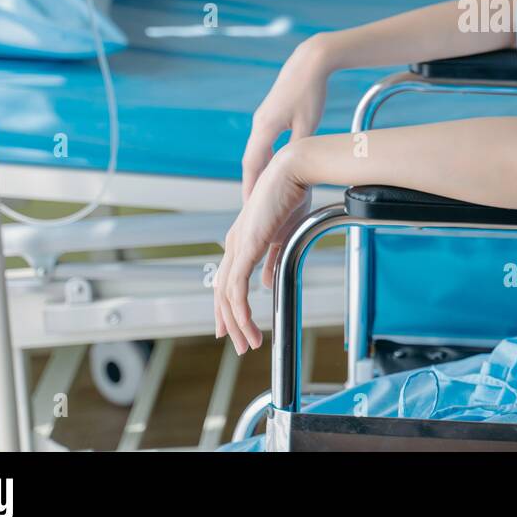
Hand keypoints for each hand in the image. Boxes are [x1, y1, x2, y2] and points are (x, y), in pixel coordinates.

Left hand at [215, 145, 310, 353]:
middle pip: (221, 293)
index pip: (226, 280)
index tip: (233, 328)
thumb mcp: (283, 234)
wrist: (294, 171)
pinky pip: (237, 287)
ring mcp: (237, 245)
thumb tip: (266, 284)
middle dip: (229, 322)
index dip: (227, 307)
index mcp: (241, 239)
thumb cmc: (293, 195)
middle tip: (239, 345)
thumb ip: (272, 260)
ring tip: (249, 342)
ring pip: (227, 296)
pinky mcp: (246, 246)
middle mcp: (233, 243)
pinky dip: (241, 310)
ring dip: (238, 323)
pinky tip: (247, 324)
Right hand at [242, 36, 332, 201]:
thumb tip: (293, 169)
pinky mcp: (270, 114)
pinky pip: (263, 142)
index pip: (252, 165)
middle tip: (251, 208)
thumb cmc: (310, 91)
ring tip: (261, 192)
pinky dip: (264, 158)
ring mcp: (263, 118)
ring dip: (257, 171)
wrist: (309, 62)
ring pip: (256, 151)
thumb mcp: (308, 124)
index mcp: (265, 128)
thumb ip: (298, 148)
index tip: (249, 207)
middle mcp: (259, 124)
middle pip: (250, 161)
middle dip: (251, 184)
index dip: (250, 187)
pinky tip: (272, 167)